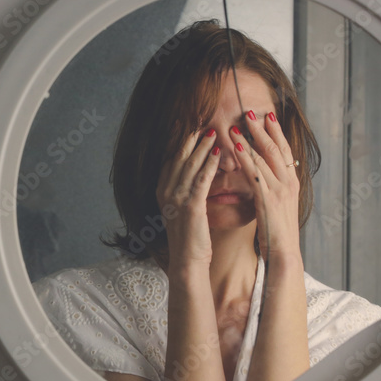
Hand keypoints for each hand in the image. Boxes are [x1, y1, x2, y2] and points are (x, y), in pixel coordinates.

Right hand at [156, 128, 220, 267]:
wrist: (187, 261)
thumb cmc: (189, 238)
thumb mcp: (181, 210)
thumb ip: (184, 191)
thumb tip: (194, 176)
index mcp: (162, 191)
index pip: (170, 159)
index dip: (178, 141)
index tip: (187, 124)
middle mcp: (166, 191)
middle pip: (178, 157)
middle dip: (188, 137)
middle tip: (199, 119)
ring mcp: (176, 198)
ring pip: (189, 165)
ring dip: (201, 146)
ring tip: (212, 130)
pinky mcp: (191, 206)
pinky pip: (201, 179)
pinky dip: (209, 164)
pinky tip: (218, 152)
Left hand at [228, 111, 300, 260]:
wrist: (284, 252)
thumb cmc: (278, 230)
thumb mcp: (277, 204)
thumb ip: (273, 188)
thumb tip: (264, 177)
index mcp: (291, 182)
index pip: (284, 151)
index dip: (276, 133)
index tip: (268, 116)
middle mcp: (289, 182)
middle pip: (276, 148)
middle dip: (263, 128)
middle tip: (251, 111)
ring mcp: (280, 189)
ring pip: (266, 157)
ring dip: (252, 139)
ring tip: (239, 123)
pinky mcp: (268, 199)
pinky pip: (256, 174)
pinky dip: (247, 158)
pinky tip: (238, 148)